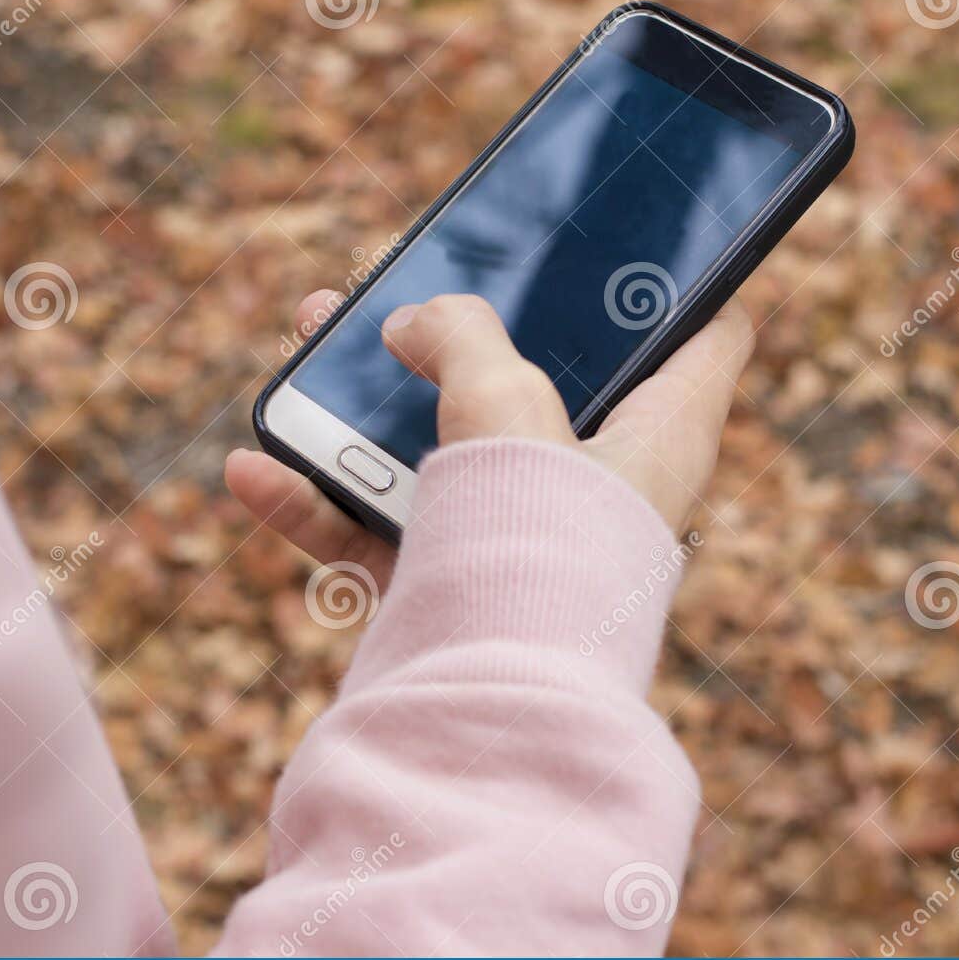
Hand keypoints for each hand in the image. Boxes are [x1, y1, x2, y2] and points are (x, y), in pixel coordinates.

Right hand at [226, 290, 756, 587]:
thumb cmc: (537, 546)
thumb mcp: (507, 404)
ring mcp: (521, 538)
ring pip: (445, 447)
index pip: (706, 338)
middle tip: (413, 284)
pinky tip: (252, 471)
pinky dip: (320, 503)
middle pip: (543, 381)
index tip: (628, 242)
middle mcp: (599, 487)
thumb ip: (461, 338)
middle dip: (464, 327)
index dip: (679, 280)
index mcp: (660, 436)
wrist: (498, 717)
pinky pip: (383, 533)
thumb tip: (411, 324)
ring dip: (367, 400)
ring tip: (309, 339)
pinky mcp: (455, 589)